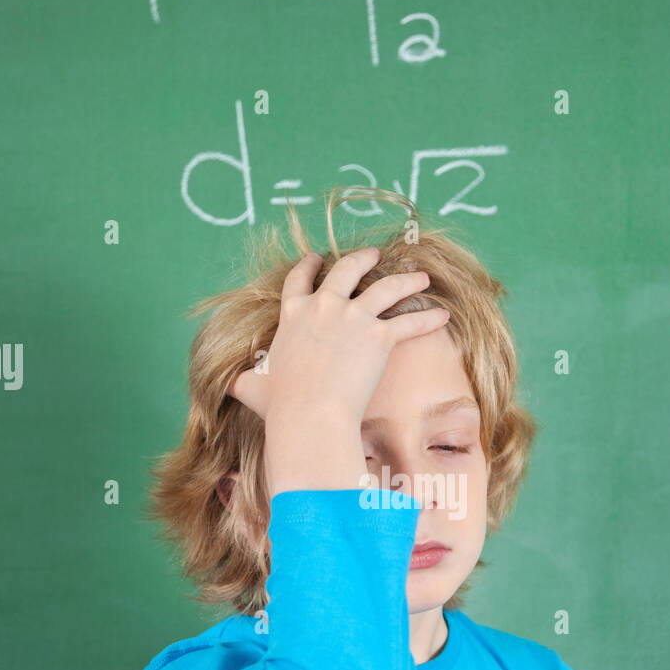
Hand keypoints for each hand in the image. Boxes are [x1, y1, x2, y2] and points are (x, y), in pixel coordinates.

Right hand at [228, 247, 448, 424]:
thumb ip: (241, 379)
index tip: (316, 259)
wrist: (309, 415)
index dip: (309, 267)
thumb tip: (225, 383)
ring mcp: (353, 318)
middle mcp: (324, 307)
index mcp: (293, 315)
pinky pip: (410, 322)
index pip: (299, 281)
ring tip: (420, 277)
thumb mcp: (250, 386)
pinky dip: (429, 319)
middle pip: (347, 270)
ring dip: (406, 280)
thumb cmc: (280, 405)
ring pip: (386, 288)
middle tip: (373, 254)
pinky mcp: (379, 337)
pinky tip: (444, 316)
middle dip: (362, 259)